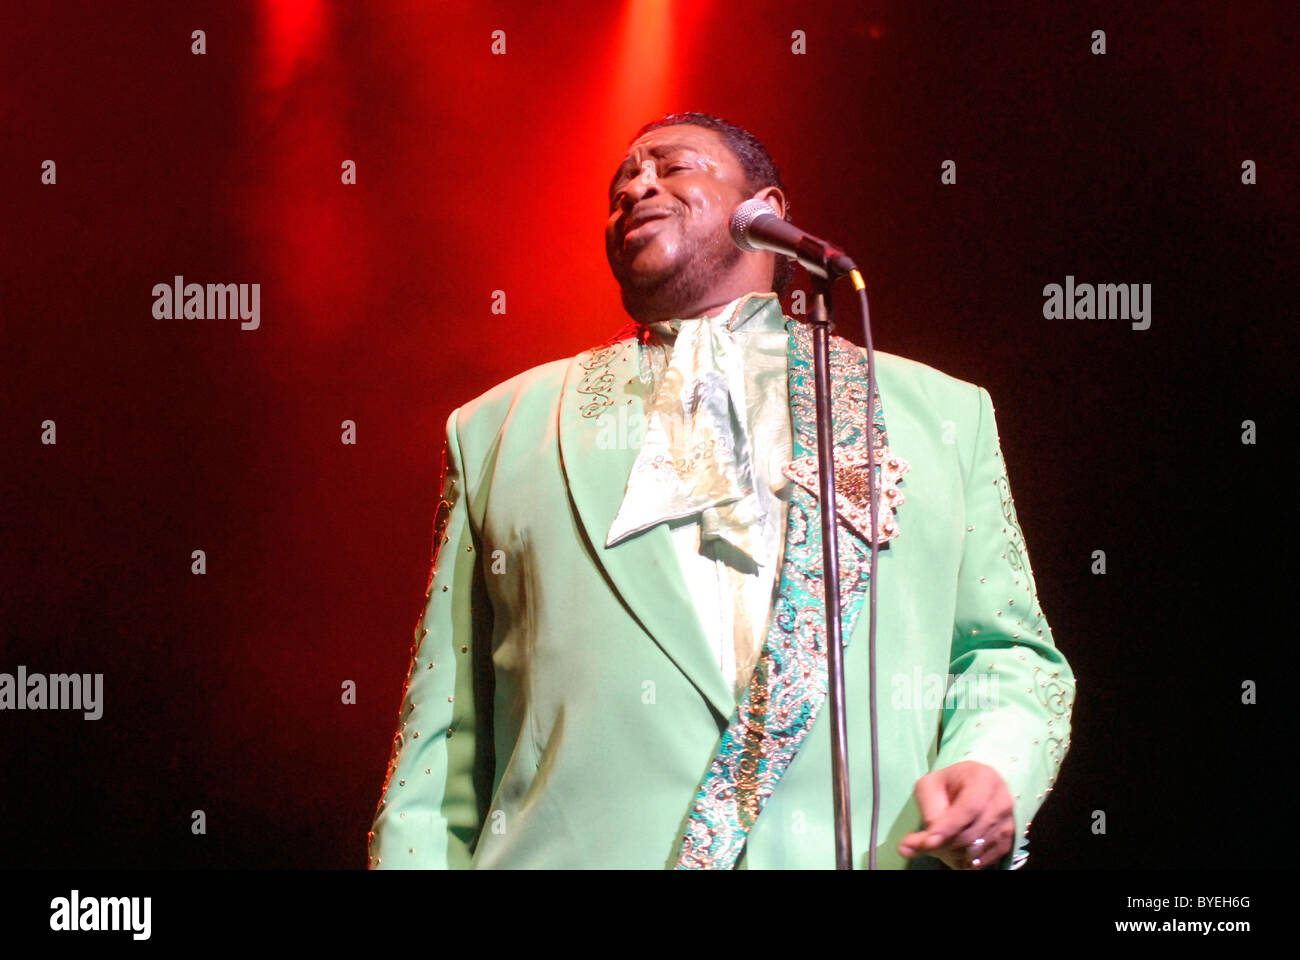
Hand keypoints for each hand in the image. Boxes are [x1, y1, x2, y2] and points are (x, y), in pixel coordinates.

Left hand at [898, 761, 1014, 868]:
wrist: (971, 785)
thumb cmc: (947, 784)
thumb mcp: (929, 787)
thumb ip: (927, 812)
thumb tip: (916, 845)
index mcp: (984, 778)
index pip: (969, 808)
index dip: (948, 828)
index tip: (928, 842)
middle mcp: (1002, 799)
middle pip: (973, 832)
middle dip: (947, 843)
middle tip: (925, 845)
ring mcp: (1009, 820)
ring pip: (980, 848)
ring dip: (956, 853)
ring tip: (940, 844)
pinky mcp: (1010, 837)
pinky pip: (989, 858)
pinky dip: (970, 861)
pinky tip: (956, 854)